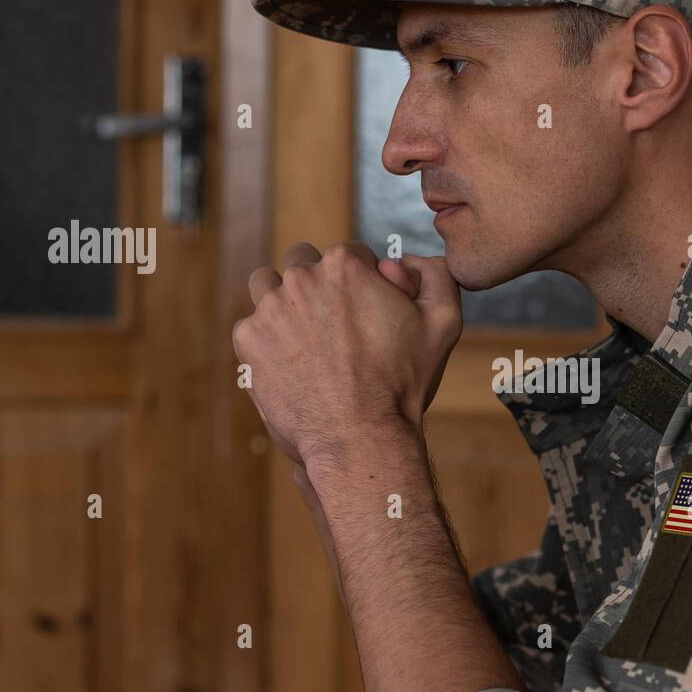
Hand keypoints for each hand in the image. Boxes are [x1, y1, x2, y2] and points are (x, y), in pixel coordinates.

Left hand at [232, 241, 461, 467]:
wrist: (359, 436)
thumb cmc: (403, 383)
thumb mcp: (443, 323)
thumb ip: (437, 274)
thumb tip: (405, 259)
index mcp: (345, 266)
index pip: (350, 255)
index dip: (364, 282)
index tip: (367, 311)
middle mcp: (302, 278)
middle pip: (304, 262)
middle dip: (319, 285)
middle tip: (336, 324)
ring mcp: (269, 308)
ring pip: (268, 286)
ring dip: (283, 302)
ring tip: (306, 337)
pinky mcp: (248, 339)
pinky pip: (252, 325)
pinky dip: (268, 340)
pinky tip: (292, 364)